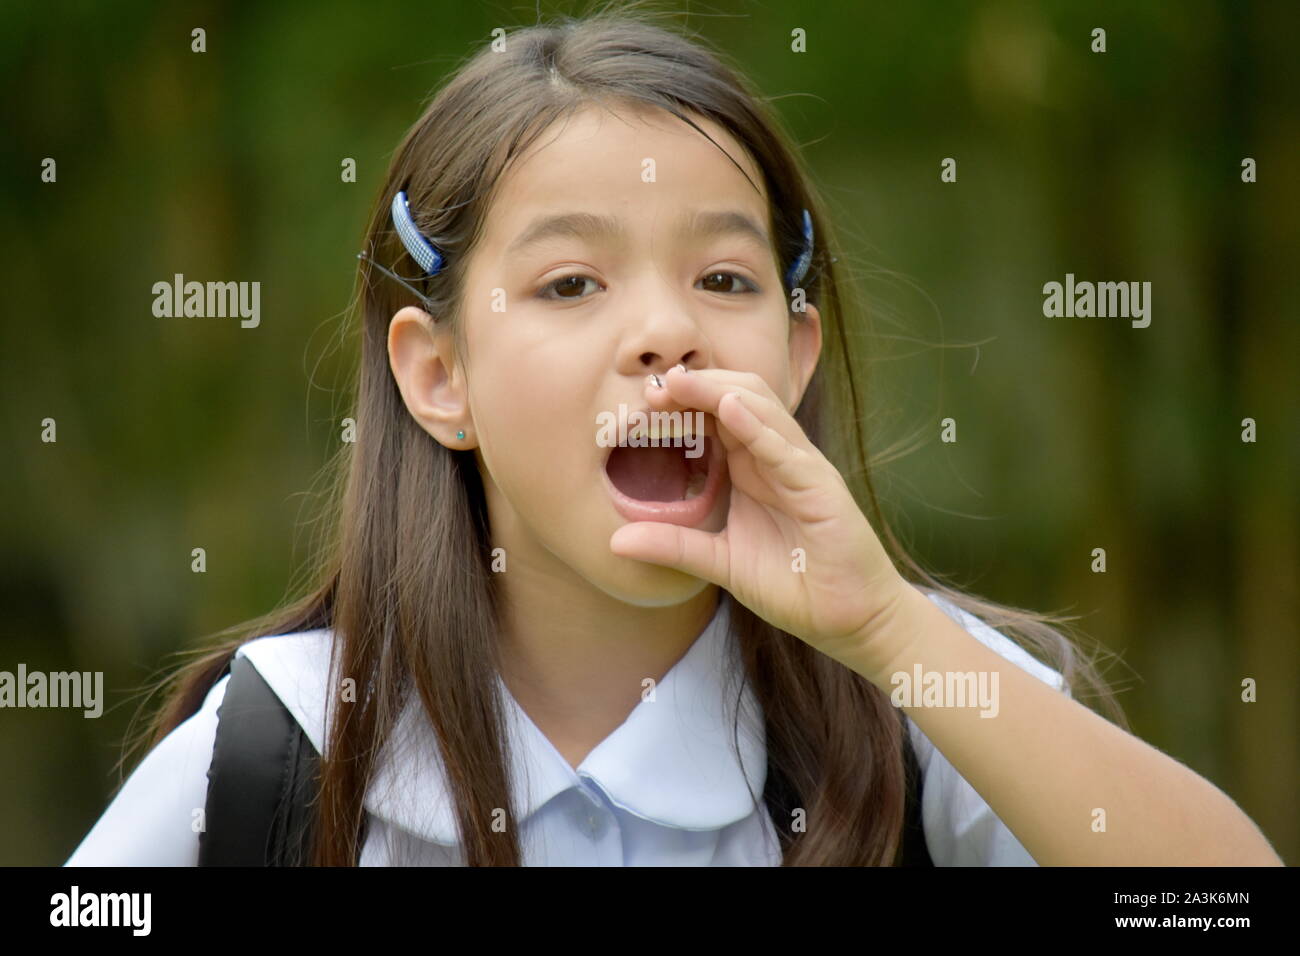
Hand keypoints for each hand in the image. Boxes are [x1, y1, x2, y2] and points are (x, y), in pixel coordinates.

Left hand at [608, 364, 909, 662]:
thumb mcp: (721, 563)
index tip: (643, 397)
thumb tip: (614, 542)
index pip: (716, 416)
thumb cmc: (795, 585)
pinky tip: (730, 411)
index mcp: (753, 468)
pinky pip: (787, 450)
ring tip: (680, 382)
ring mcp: (801, 468)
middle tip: (654, 384)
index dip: (682, 402)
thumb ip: (674, 546)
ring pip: (762, 410)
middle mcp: (777, 458)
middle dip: (696, 385)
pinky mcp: (821, 488)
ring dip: (719, 392)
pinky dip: (759, 427)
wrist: (850, 620)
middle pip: (737, 398)